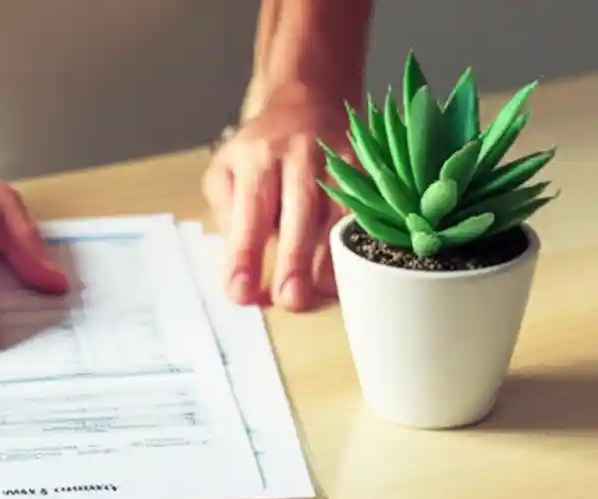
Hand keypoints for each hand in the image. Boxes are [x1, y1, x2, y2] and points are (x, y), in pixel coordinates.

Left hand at [203, 89, 353, 310]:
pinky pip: (371, 212)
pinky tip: (357, 276)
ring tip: (323, 296)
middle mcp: (300, 155)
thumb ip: (228, 219)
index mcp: (258, 158)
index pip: (249, 214)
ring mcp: (341, 160)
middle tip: (290, 301)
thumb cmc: (261, 151)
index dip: (244, 256)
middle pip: (300, 212)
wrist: (308, 99)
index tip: (240, 293)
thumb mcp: (226, 172)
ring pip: (343, 215)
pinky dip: (364, 247)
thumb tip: (243, 274)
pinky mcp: (371, 167)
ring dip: (335, 261)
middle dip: (295, 261)